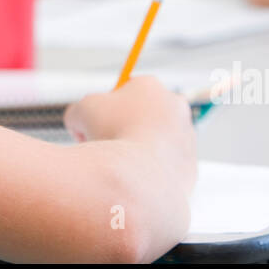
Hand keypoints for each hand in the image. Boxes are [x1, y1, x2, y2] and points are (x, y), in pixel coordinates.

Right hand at [63, 75, 196, 195]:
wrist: (139, 178)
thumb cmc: (111, 137)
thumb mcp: (80, 113)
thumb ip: (77, 112)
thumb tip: (77, 123)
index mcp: (150, 86)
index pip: (125, 91)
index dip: (105, 109)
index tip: (93, 126)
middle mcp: (175, 106)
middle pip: (144, 115)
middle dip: (124, 128)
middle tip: (105, 147)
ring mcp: (187, 136)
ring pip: (155, 143)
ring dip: (138, 152)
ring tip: (120, 168)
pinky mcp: (191, 166)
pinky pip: (164, 169)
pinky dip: (150, 175)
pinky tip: (135, 182)